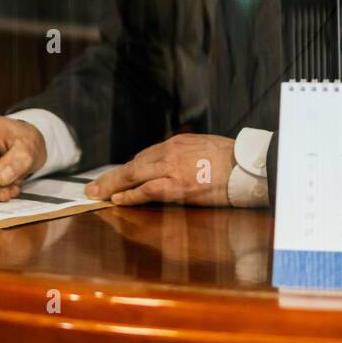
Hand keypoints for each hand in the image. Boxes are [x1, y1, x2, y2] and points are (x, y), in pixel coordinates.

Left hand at [83, 133, 235, 205]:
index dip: (127, 169)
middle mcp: (171, 152)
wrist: (248, 165)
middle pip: (133, 164)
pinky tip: (118, 200)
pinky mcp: (179, 186)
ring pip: (134, 175)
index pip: (145, 156)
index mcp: (178, 142)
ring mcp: (173, 168)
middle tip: (92, 187)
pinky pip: (148, 190)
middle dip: (111, 177)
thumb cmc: (232, 159)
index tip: (116, 177)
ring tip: (97, 195)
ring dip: (113, 186)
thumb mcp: (204, 147)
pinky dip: (131, 195)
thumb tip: (173, 165)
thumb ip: (185, 154)